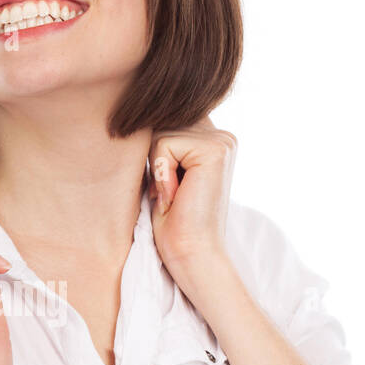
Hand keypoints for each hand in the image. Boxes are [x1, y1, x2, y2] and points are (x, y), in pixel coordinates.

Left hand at [148, 115, 237, 297]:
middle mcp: (222, 136)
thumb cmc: (173, 222)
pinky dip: (161, 174)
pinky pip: (163, 145)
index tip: (169, 188)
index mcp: (212, 139)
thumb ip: (163, 140)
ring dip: (158, 170)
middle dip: (155, 161)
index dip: (155, 154)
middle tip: (170, 194)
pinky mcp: (215, 150)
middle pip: (161, 123)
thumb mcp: (164, 172)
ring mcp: (222, 141)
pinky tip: (176, 196)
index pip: (165, 121)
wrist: (191, 254)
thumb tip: (141, 110)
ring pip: (160, 134)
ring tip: (174, 196)